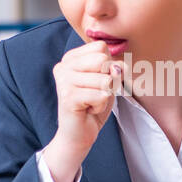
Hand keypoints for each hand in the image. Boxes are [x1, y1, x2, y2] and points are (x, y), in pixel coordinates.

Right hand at [43, 40, 122, 181]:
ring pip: (105, 79)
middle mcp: (63, 66)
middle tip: (95, 93)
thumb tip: (117, 68)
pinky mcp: (68, 96)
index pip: (101, 47)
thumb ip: (115, 67)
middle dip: (108, 80)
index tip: (97, 81)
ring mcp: (64, 80)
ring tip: (90, 102)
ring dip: (104, 95)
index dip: (109, 65)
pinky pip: (101, 95)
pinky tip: (88, 110)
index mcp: (70, 58)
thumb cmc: (93, 105)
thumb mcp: (108, 80)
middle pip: (103, 60)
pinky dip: (100, 105)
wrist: (79, 134)